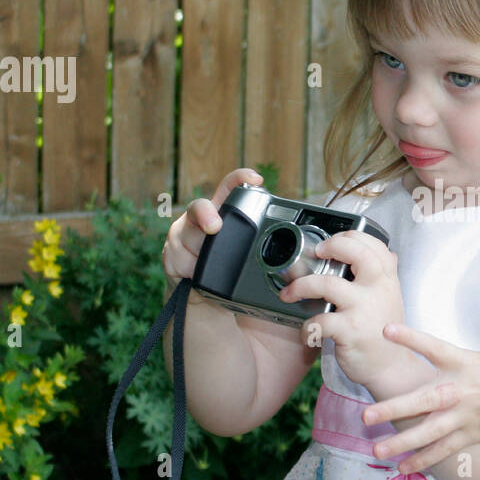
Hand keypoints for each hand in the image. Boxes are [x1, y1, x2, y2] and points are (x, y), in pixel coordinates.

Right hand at [162, 168, 263, 300]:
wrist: (207, 300)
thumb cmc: (232, 273)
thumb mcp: (252, 255)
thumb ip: (269, 244)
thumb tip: (307, 244)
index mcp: (226, 213)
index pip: (231, 188)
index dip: (240, 179)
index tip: (255, 179)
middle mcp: (203, 219)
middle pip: (202, 209)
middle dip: (206, 215)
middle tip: (215, 226)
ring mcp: (185, 236)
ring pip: (191, 235)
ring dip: (200, 247)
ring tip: (208, 252)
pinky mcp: (172, 256)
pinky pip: (178, 257)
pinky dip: (189, 266)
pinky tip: (195, 273)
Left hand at [279, 230, 412, 391]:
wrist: (391, 368)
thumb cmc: (385, 332)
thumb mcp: (391, 298)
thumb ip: (386, 276)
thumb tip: (388, 253)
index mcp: (387, 279)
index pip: (374, 244)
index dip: (350, 236)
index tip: (332, 242)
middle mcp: (378, 289)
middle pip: (355, 252)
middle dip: (331, 246)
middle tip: (316, 254)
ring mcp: (364, 309)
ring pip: (326, 284)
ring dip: (300, 286)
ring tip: (289, 293)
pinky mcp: (350, 331)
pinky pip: (319, 321)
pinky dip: (306, 327)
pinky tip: (306, 332)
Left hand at [362, 323, 479, 473]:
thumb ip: (458, 363)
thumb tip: (438, 365)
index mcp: (466, 363)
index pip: (432, 347)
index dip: (410, 337)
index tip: (386, 330)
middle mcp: (462, 391)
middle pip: (422, 400)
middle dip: (393, 408)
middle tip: (366, 416)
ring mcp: (467, 416)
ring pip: (429, 432)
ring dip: (401, 442)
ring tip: (376, 450)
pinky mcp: (474, 435)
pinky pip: (444, 450)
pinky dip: (423, 460)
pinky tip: (403, 467)